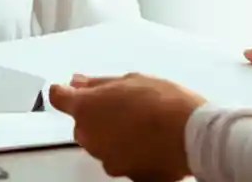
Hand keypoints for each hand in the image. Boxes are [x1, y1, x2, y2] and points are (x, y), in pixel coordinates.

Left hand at [49, 73, 204, 181]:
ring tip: (143, 124)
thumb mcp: (131, 80)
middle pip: (83, 125)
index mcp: (87, 108)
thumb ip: (99, 83)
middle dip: (96, 116)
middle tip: (124, 105)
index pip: (59, 98)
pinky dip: (130, 152)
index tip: (68, 91)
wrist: (192, 135)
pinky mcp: (126, 175)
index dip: (64, 93)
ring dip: (113, 135)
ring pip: (102, 144)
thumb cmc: (165, 103)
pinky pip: (121, 160)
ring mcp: (106, 159)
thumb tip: (79, 82)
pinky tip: (149, 142)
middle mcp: (90, 137)